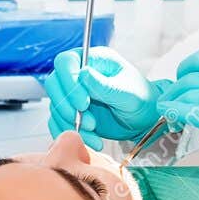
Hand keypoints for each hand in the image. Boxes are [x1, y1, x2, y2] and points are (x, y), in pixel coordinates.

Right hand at [43, 47, 168, 146]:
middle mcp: (80, 75)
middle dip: (68, 106)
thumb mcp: (128, 93)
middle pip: (54, 83)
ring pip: (56, 105)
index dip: (69, 81)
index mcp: (94, 60)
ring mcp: (73, 94)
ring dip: (71, 122)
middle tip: (89, 121)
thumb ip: (105, 85)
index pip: (66, 61)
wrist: (144, 121)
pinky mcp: (72, 113)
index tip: (85, 103)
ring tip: (94, 130)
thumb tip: (83, 73)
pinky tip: (91, 140)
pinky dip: (71, 133)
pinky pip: (59, 122)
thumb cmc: (142, 100)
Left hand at [157, 49, 198, 199]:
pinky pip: (187, 110)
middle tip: (171, 101)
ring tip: (169, 113)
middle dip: (176, 86)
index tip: (182, 83)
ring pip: (186, 89)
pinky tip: (171, 120)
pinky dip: (173, 113)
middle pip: (193, 71)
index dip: (188, 69)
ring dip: (172, 101)